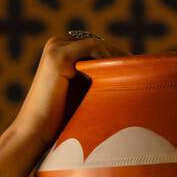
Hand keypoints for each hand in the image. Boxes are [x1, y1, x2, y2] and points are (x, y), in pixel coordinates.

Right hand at [9, 34, 131, 147]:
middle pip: (96, 44)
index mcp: (60, 54)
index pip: (93, 49)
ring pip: (96, 45)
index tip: (134, 69)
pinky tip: (121, 70)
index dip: (114, 57)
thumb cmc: (57, 123)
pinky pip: (91, 48)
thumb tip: (123, 86)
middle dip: (118, 54)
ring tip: (134, 69)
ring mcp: (56, 48)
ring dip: (117, 55)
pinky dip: (108, 57)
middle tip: (140, 68)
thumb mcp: (81, 98)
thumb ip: (95, 85)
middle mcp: (56, 46)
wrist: (36, 132)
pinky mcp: (58, 56)